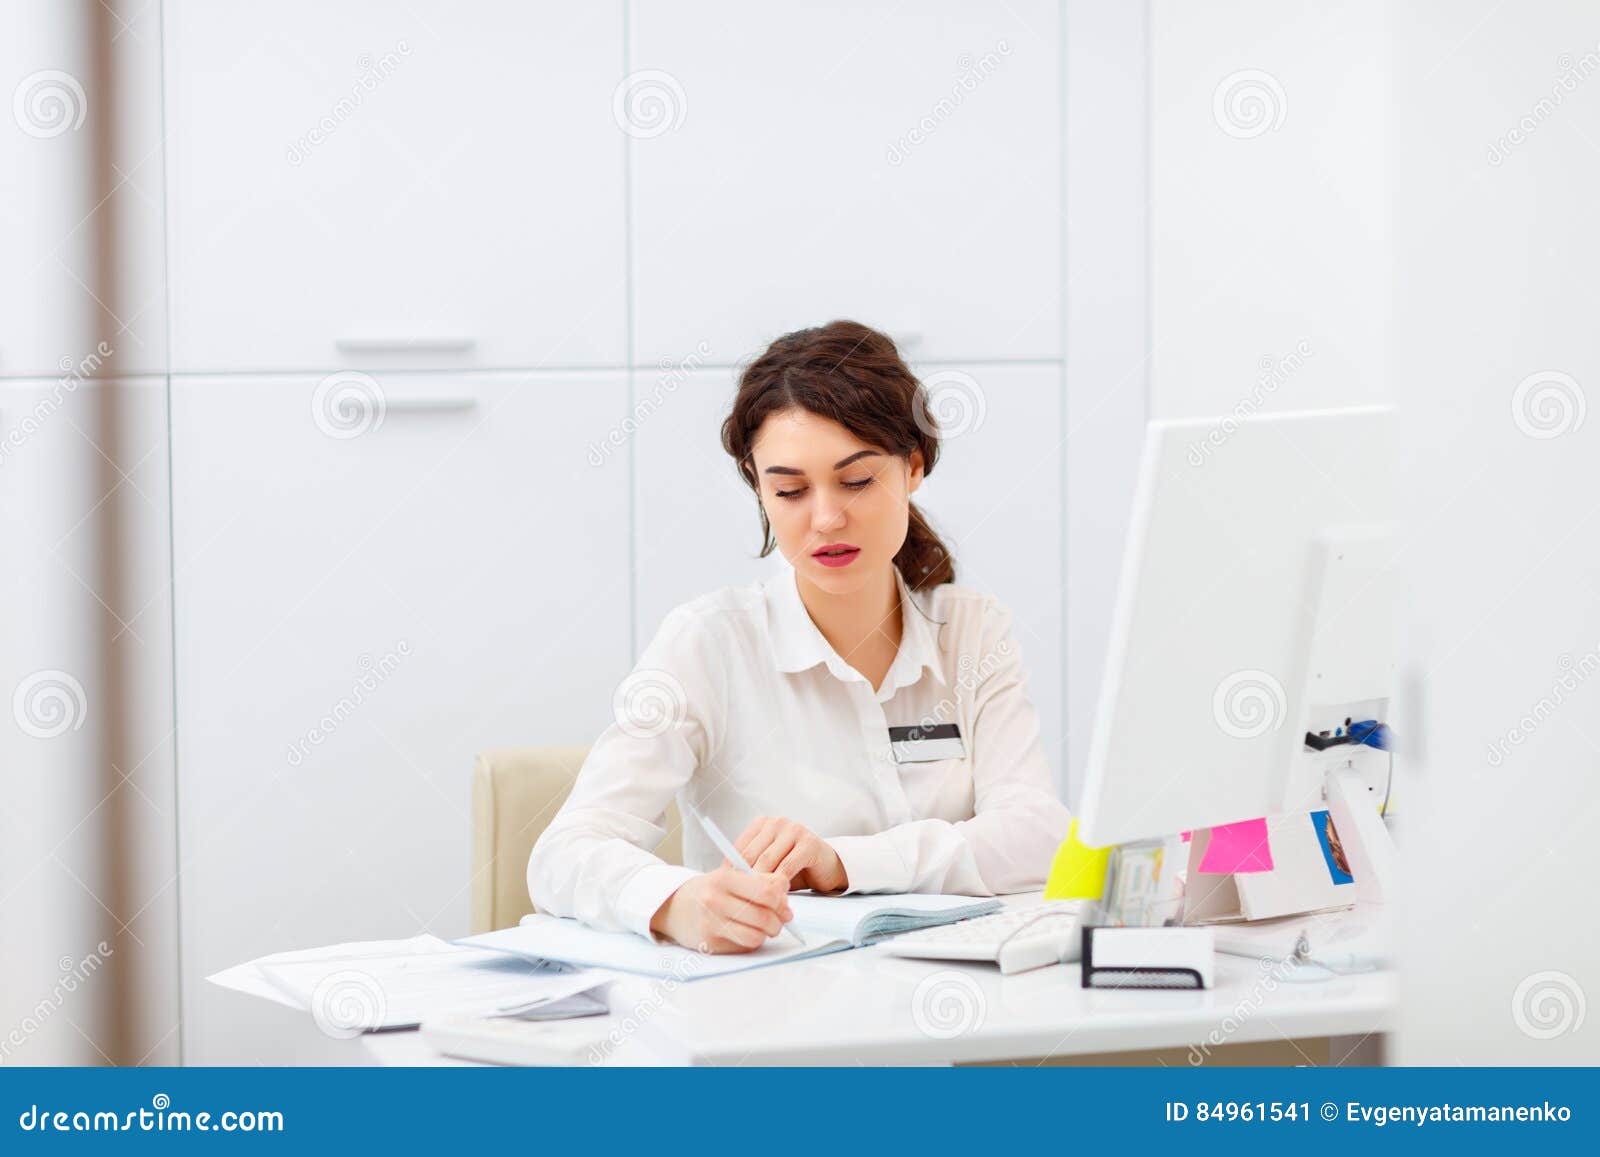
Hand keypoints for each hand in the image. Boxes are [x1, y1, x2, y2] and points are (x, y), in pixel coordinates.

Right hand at [649, 864, 793, 953]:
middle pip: (765, 916)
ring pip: (757, 936)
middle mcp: (715, 900)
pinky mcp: (710, 944)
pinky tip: (748, 932)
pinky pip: (745, 946)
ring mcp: (711, 924)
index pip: (767, 892)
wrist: (675, 906)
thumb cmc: (711, 890)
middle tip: (780, 918)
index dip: (782, 899)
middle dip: (779, 920)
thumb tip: (786, 901)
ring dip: (767, 933)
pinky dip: (753, 941)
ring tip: (765, 926)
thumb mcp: (733, 876)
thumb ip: (762, 882)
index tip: (783, 900)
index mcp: (724, 878)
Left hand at [735, 815, 848, 893]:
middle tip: (739, 899)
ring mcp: (794, 830)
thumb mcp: (768, 864)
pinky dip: (779, 883)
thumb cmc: (793, 866)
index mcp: (762, 824)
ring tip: (755, 901)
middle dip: (745, 880)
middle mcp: (777, 823)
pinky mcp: (808, 843)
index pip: (740, 847)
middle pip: (752, 855)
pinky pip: (787, 867)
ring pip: (768, 861)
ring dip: (761, 884)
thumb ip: (751, 866)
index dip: (731, 870)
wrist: (826, 866)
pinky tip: (776, 895)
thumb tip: (725, 880)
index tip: (725, 889)